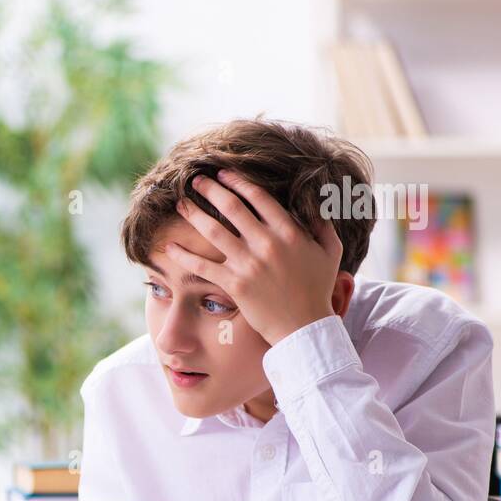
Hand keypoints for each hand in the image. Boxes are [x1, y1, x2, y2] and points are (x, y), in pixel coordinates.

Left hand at [167, 169, 341, 345]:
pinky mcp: (234, 284)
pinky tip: (170, 246)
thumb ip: (321, 224)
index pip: (258, 197)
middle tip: (195, 180)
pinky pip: (202, 266)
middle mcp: (266, 243)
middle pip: (231, 207)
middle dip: (210, 190)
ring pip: (213, 231)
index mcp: (289, 231)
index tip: (222, 174)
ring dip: (193, 214)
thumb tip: (317, 203)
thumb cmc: (317, 288)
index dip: (237, 182)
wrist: (304, 326)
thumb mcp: (330, 251)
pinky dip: (183, 255)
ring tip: (180, 204)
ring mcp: (248, 264)